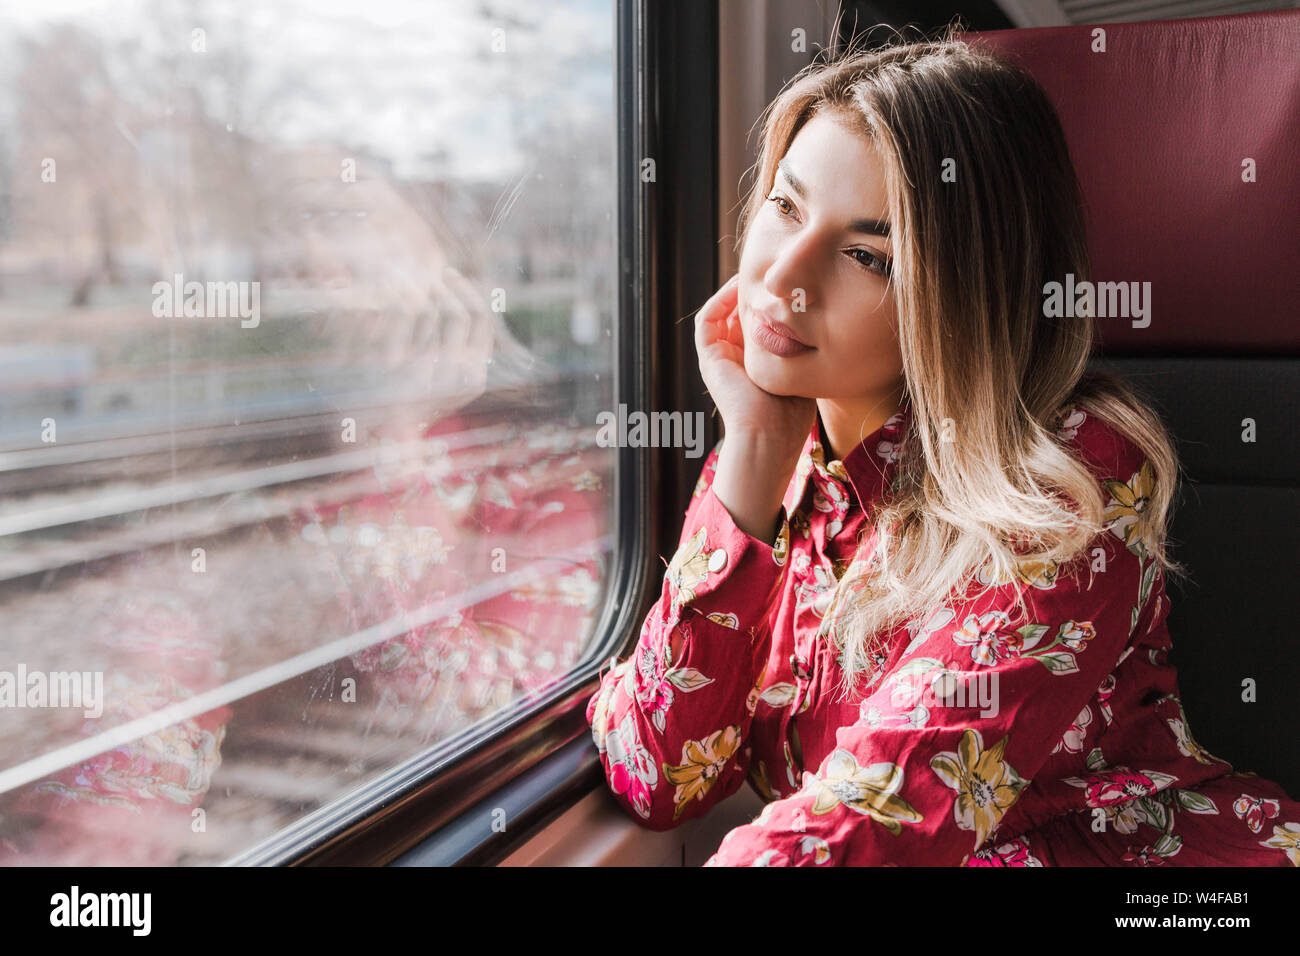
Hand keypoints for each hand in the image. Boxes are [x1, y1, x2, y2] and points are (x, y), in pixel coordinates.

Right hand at [694, 275, 815, 541]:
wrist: (769, 437)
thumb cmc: (791, 415)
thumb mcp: (801, 373)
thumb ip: (802, 351)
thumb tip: (819, 324)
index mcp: (755, 364)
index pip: (757, 323)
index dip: (769, 302)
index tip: (788, 286)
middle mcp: (735, 359)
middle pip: (739, 315)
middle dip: (754, 293)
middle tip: (772, 272)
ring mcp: (720, 358)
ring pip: (722, 313)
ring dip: (735, 292)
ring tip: (754, 274)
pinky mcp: (709, 358)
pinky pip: (707, 320)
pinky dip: (719, 300)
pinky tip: (739, 287)